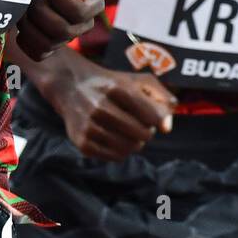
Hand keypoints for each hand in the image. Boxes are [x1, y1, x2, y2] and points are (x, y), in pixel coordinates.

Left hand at [17, 0, 102, 61]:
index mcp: (93, 2)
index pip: (81, 13)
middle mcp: (82, 24)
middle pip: (63, 31)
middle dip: (41, 10)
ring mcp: (65, 37)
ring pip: (48, 44)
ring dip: (29, 24)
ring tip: (23, 5)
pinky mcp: (47, 45)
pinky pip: (37, 53)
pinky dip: (24, 39)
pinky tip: (20, 20)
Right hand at [47, 49, 176, 160]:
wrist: (70, 86)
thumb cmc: (111, 84)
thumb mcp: (136, 80)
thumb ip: (160, 96)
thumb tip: (167, 127)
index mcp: (117, 88)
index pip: (152, 115)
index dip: (160, 120)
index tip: (158, 120)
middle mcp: (100, 106)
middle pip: (142, 134)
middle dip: (147, 132)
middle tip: (141, 125)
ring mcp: (89, 125)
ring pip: (129, 148)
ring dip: (136, 143)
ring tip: (130, 133)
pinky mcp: (82, 141)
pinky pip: (115, 157)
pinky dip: (122, 151)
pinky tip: (118, 140)